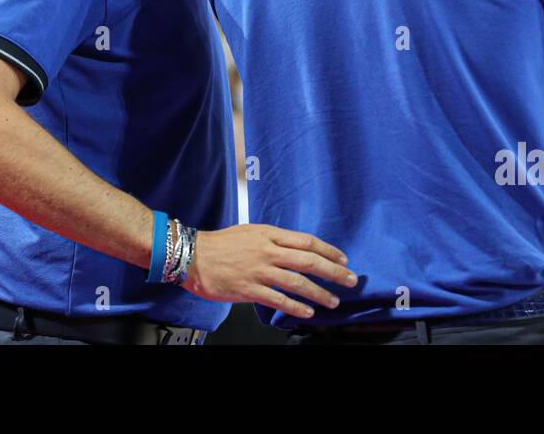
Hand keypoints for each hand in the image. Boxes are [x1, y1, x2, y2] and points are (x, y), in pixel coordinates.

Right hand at [181, 224, 355, 318]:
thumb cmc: (221, 243)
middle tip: (349, 280)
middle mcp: (268, 251)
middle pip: (309, 261)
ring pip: (297, 282)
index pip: (307, 241)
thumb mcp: (251, 231)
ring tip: (332, 301)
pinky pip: (278, 299)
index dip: (329, 251)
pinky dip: (296, 307)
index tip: (343, 259)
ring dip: (319, 293)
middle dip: (334, 272)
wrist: (194, 256)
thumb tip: (296, 249)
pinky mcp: (250, 289)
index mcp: (270, 234)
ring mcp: (260, 270)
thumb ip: (274, 239)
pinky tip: (307, 312)